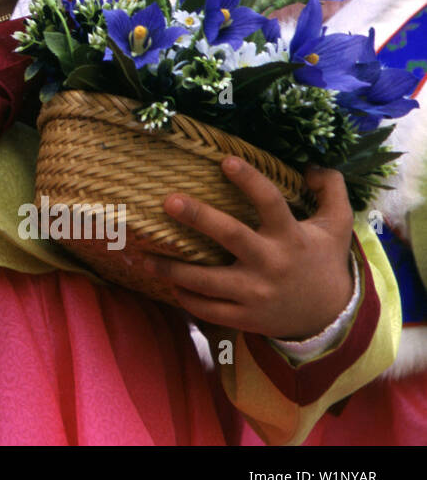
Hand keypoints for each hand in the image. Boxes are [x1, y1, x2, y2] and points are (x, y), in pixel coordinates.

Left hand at [142, 158, 355, 340]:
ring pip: (208, 282)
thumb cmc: (323, 262)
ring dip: (172, 270)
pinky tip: (170, 285)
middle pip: (231, 236)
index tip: (225, 160)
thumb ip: (331, 190)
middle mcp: (271, 264)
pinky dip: (186, 299)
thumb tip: (312, 165)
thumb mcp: (337, 225)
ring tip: (142, 258)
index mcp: (291, 237)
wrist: (332, 318)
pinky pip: (209, 310)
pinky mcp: (246, 319)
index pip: (270, 202)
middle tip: (168, 200)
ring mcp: (256, 294)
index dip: (249, 180)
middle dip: (198, 217)